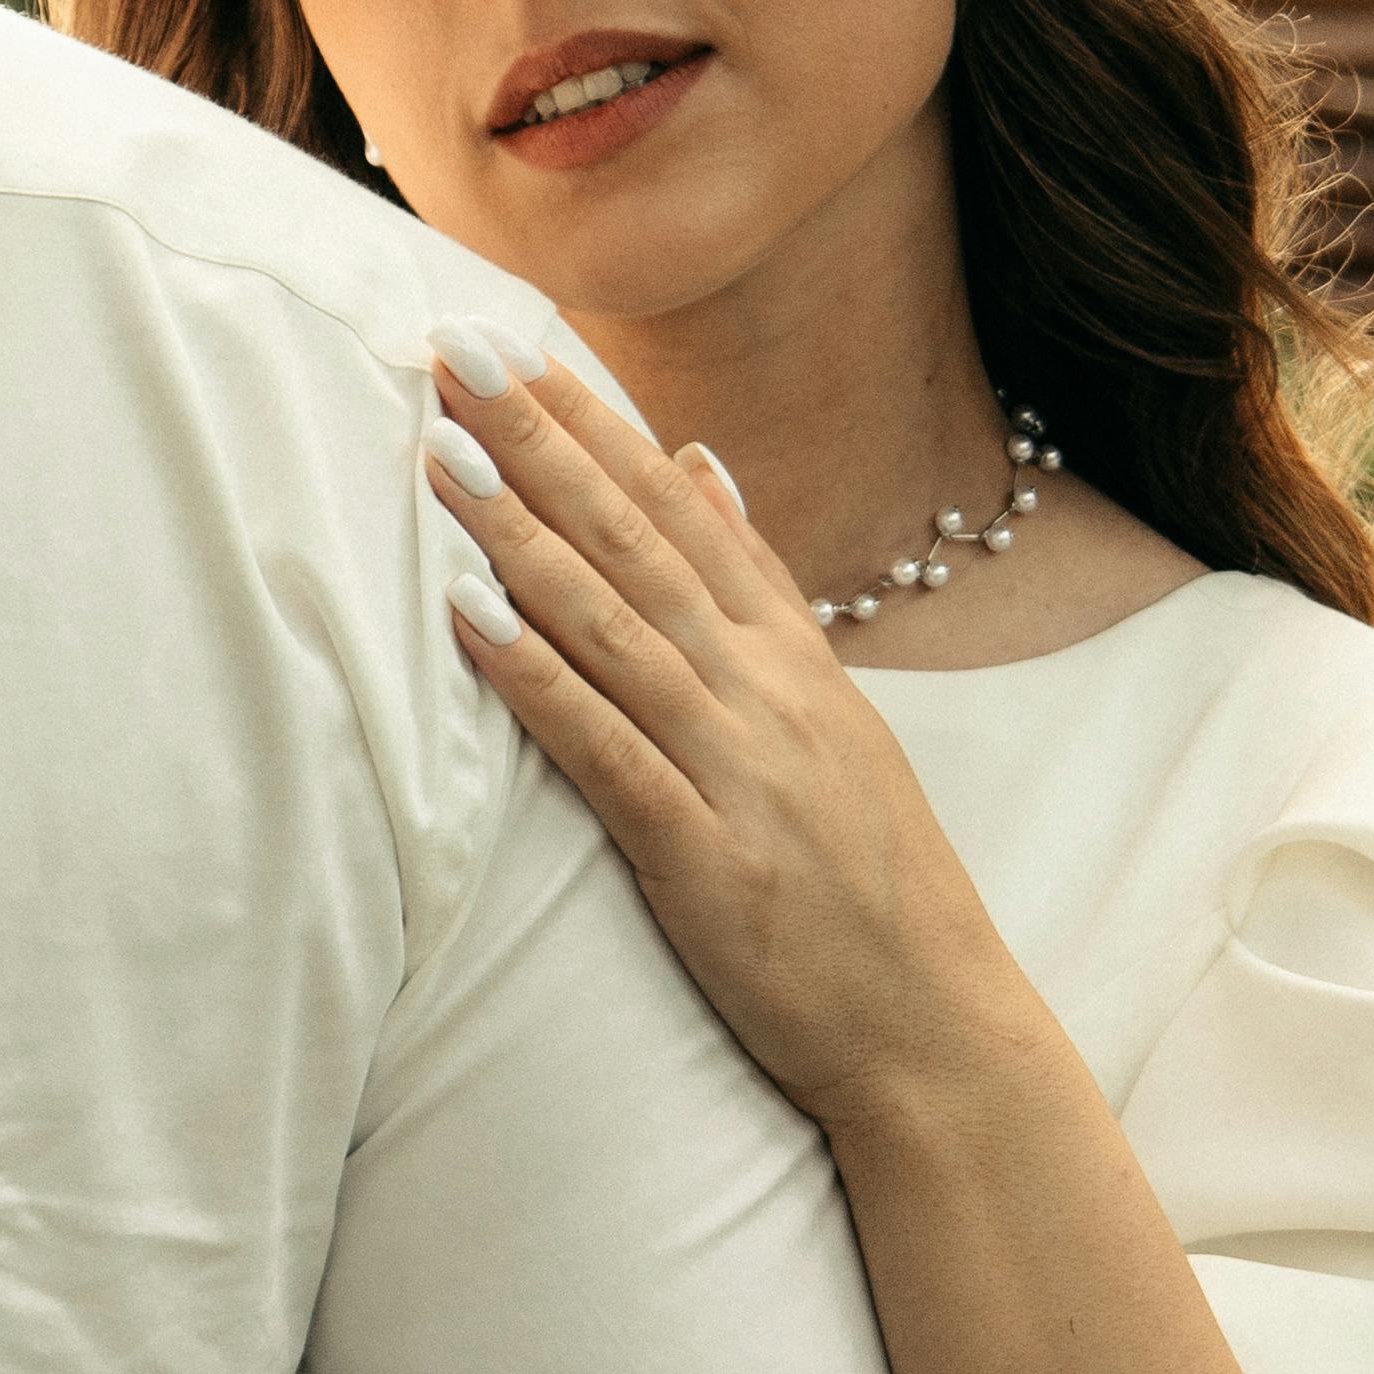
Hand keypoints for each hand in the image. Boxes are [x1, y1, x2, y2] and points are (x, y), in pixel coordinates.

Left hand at [427, 349, 1019, 1135]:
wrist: (935, 1031)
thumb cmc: (869, 884)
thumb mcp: (830, 715)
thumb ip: (760, 593)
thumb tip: (703, 467)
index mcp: (792, 656)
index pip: (680, 509)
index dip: (594, 423)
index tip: (517, 343)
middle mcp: (766, 691)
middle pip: (635, 540)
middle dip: (539, 438)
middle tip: (454, 345)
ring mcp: (738, 767)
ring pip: (612, 623)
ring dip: (517, 532)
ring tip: (438, 451)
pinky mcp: (703, 854)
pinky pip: (604, 748)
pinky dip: (535, 675)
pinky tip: (466, 615)